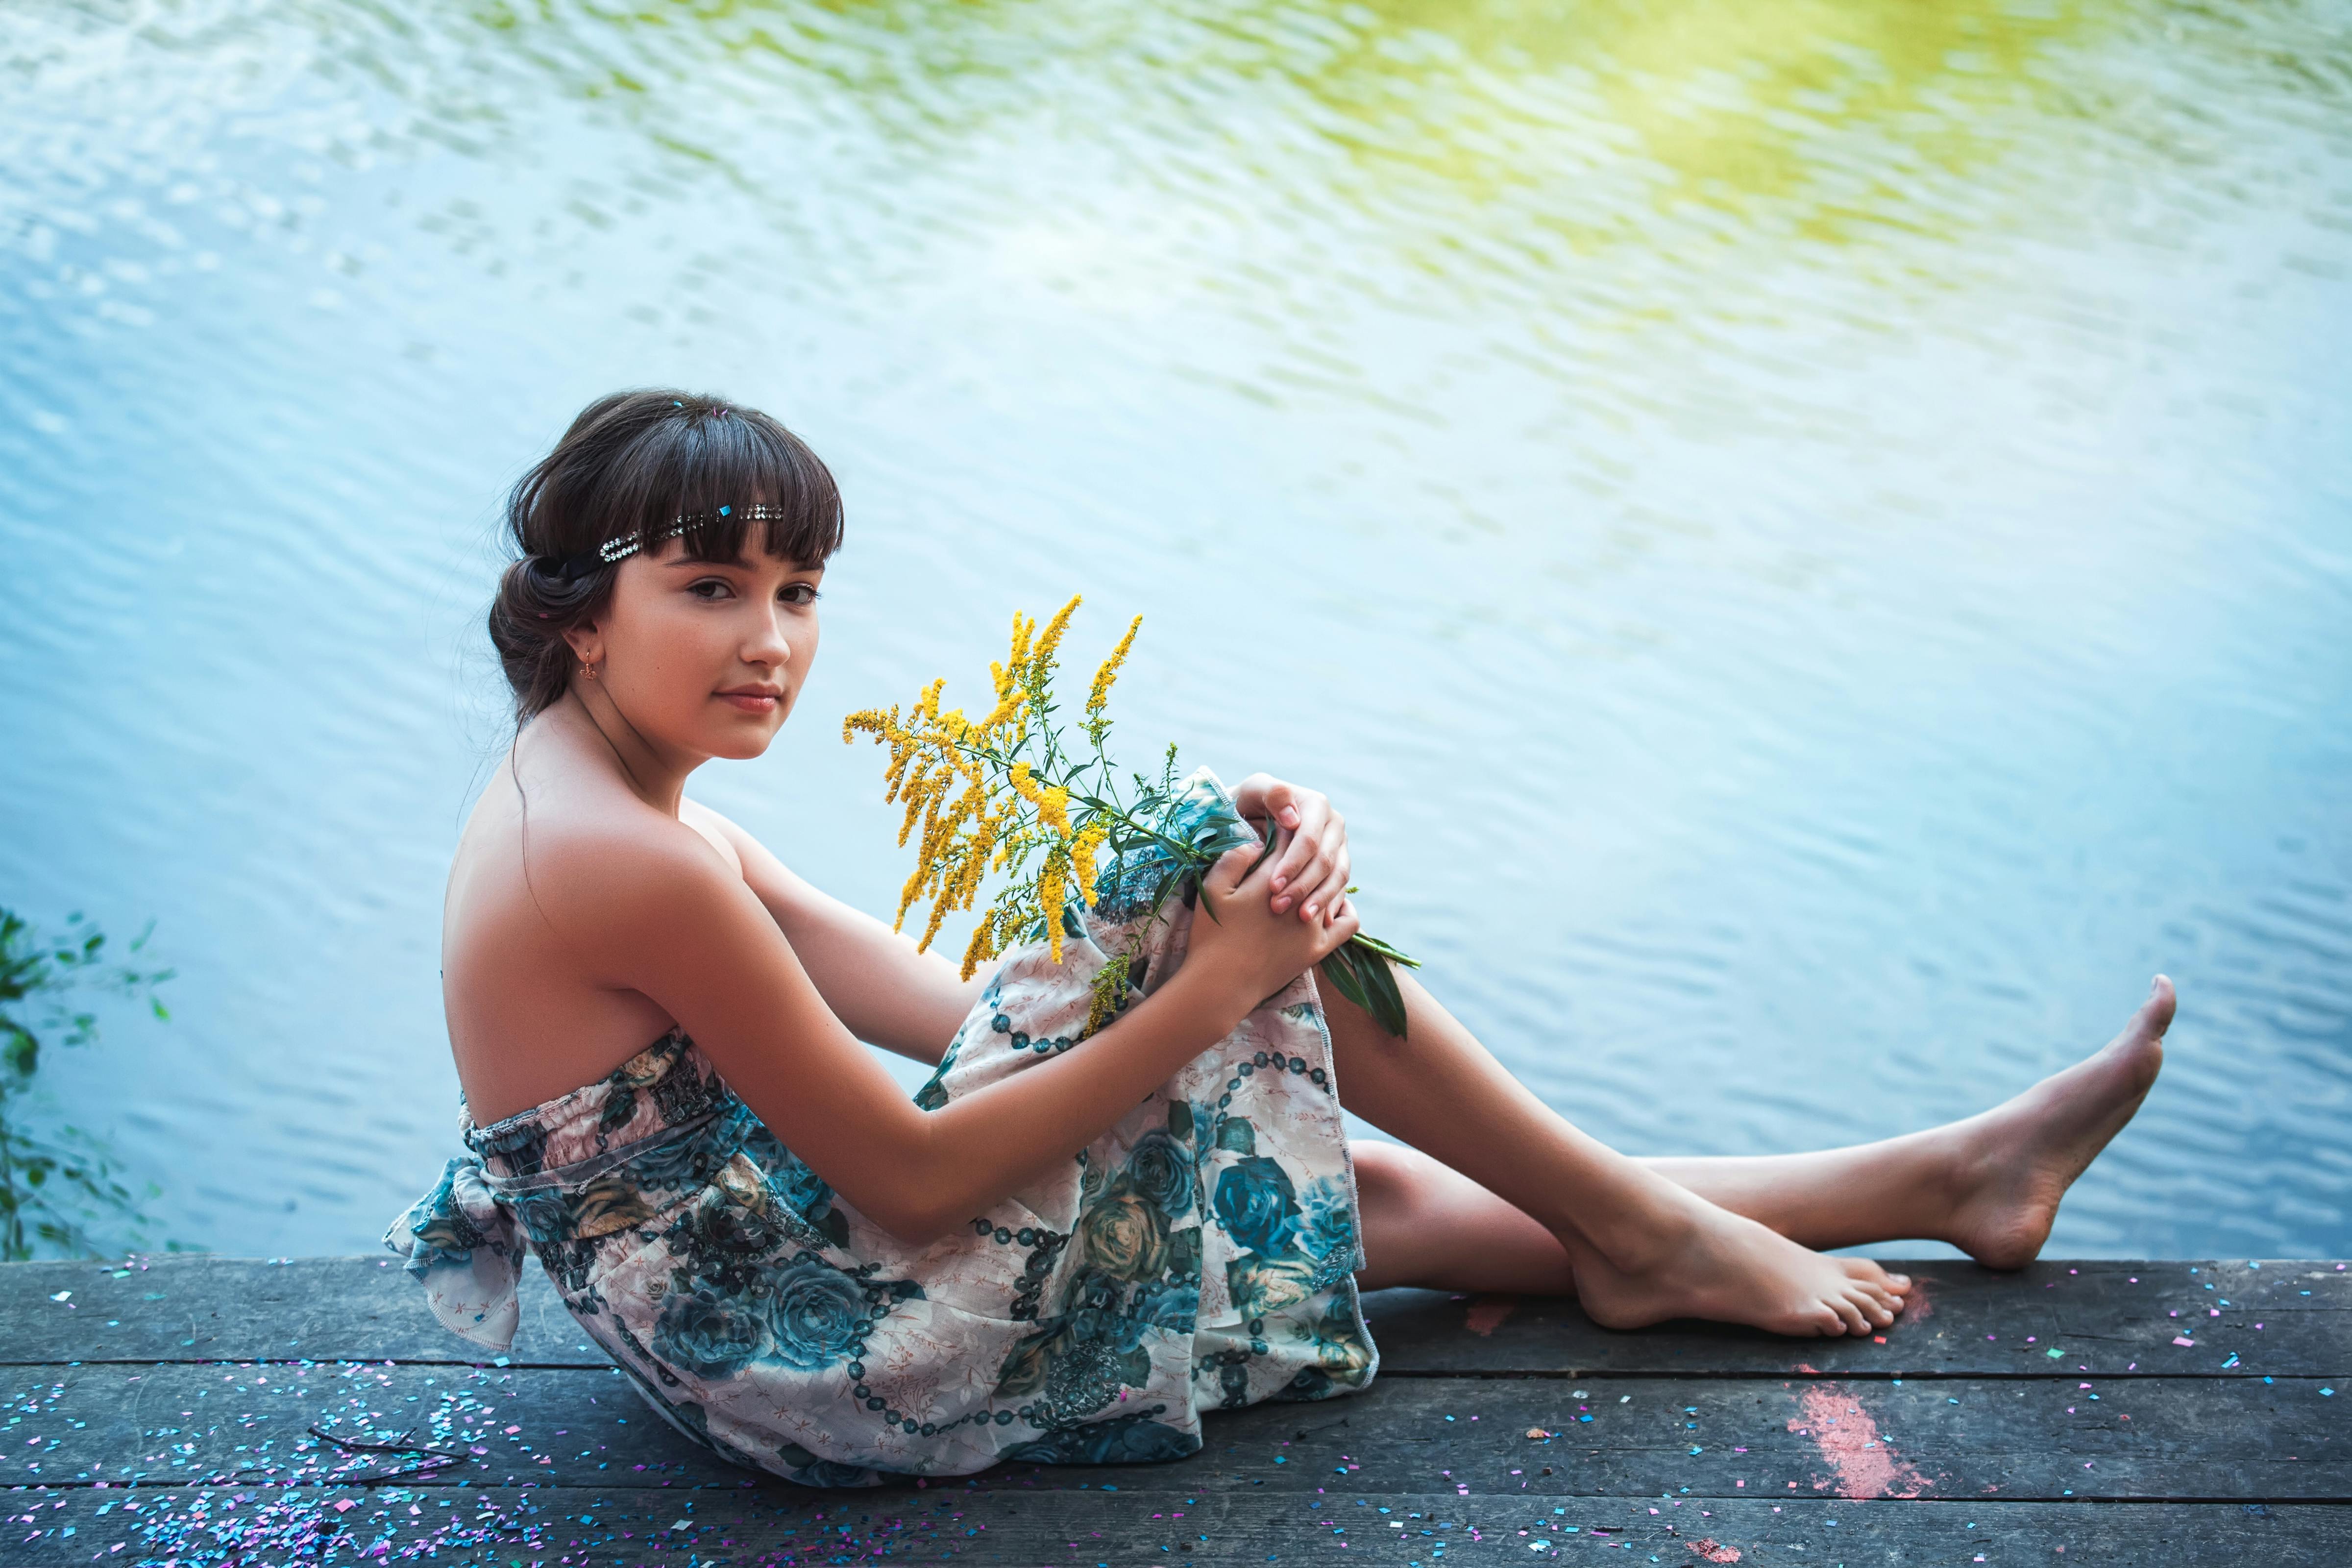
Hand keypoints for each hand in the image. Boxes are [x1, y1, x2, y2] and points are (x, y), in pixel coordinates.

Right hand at [1186, 842, 1361, 1017]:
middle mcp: (1301, 897)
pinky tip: (1332, 903)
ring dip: (1322, 875)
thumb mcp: (1212, 889)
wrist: (1220, 984)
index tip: (1277, 824)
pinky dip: (1344, 908)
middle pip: (1314, 860)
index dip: (1284, 826)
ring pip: (1333, 885)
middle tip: (1293, 846)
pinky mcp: (1319, 948)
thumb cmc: (1211, 934)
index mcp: (1273, 878)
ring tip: (1309, 872)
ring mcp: (1313, 924)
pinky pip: (1348, 923)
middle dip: (1304, 848)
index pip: (1290, 838)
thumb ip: (1235, 858)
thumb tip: (1259, 840)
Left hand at [1231, 773, 1351, 926]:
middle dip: (1302, 886)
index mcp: (1316, 804)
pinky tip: (1314, 921)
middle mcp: (1333, 824)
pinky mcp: (1339, 864)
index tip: (1272, 885)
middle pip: (1325, 860)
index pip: (1308, 840)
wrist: (1247, 820)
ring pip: (1337, 876)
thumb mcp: (1252, 792)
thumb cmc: (1245, 806)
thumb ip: (1271, 794)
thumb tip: (1293, 819)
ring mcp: (1339, 845)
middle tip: (1278, 907)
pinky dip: (1329, 904)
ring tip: (1299, 918)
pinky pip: (1341, 887)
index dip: (1292, 864)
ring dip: (1319, 899)